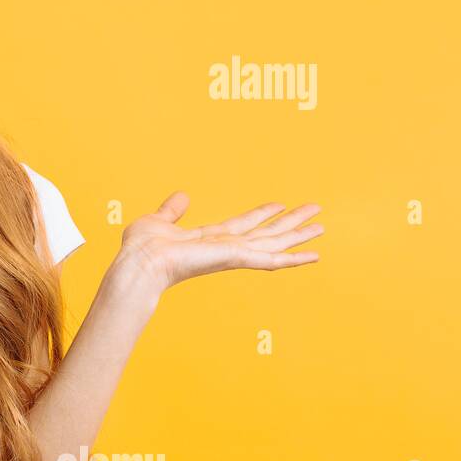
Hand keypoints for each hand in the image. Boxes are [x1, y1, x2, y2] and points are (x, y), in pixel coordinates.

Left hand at [118, 192, 322, 293]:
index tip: (279, 205)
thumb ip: (172, 210)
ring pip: (273, 243)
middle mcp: (224, 249)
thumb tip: (182, 196)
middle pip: (264, 233)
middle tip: (315, 213)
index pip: (241, 226)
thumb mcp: (159, 220)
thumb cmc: (141, 249)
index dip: (261, 214)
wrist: (139, 264)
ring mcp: (232, 255)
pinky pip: (271, 260)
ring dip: (298, 235)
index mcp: (207, 240)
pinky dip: (294, 258)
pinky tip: (314, 255)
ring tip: (322, 227)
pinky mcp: (235, 259)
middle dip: (289, 223)